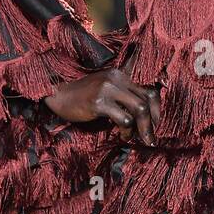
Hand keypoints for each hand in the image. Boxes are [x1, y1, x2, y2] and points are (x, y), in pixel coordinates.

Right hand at [43, 66, 159, 143]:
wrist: (57, 94)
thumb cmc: (81, 96)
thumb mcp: (105, 89)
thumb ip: (122, 95)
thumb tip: (142, 114)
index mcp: (121, 75)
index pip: (149, 90)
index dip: (156, 109)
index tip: (155, 124)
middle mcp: (117, 79)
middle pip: (147, 100)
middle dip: (152, 122)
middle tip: (149, 138)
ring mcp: (107, 89)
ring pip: (139, 109)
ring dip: (141, 128)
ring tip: (134, 138)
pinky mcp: (99, 102)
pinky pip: (123, 119)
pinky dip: (127, 131)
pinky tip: (122, 135)